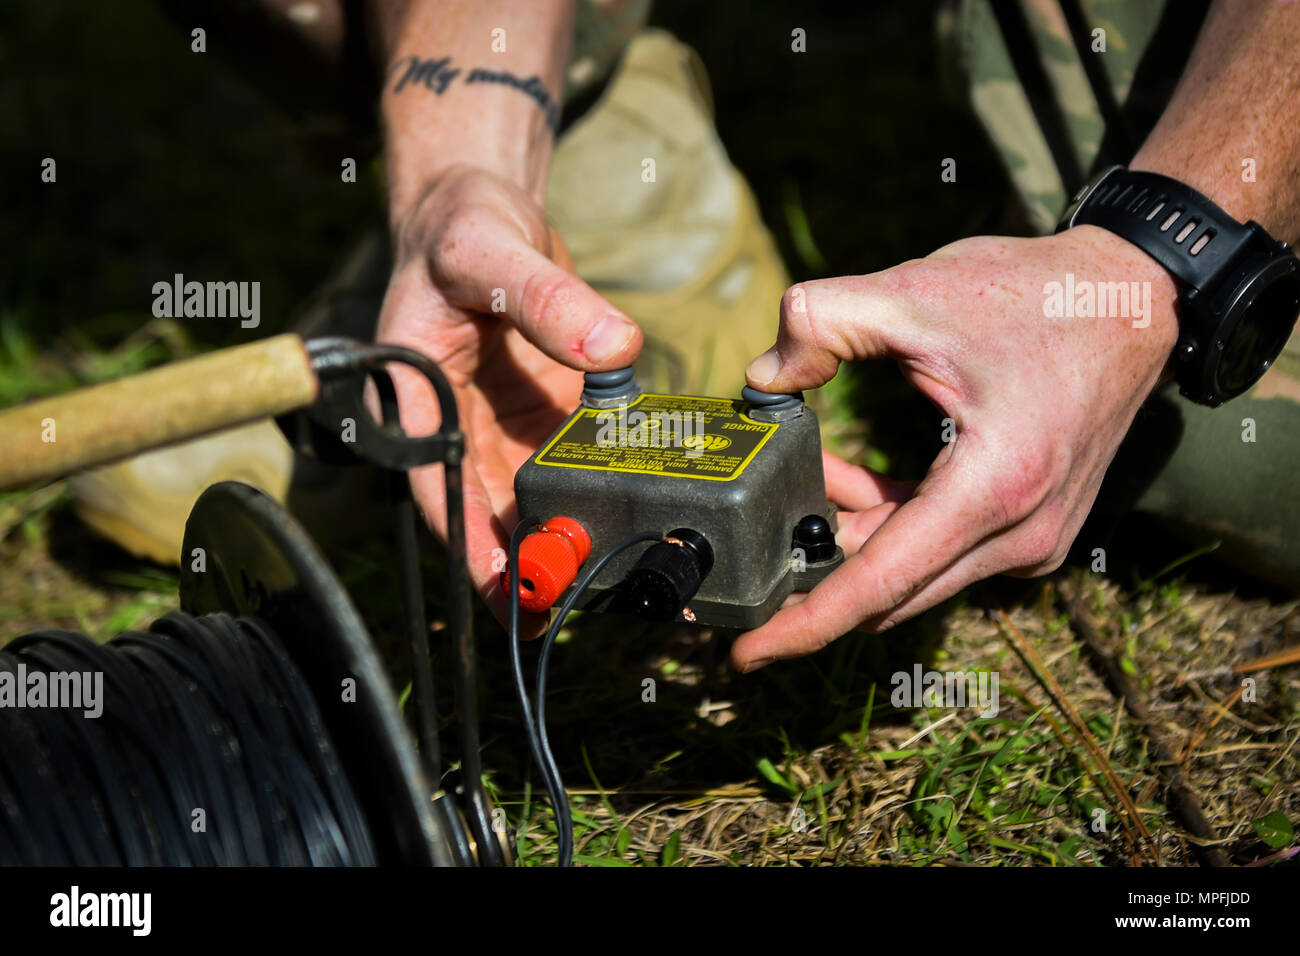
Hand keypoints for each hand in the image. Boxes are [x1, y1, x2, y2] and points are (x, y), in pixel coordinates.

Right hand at [376, 165, 641, 622]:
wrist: (485, 213)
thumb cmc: (461, 228)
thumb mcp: (489, 253)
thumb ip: (547, 299)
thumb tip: (614, 346)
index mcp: (416, 399)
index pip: (438, 486)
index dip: (472, 544)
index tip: (509, 589)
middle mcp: (458, 426)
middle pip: (489, 510)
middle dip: (527, 562)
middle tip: (568, 610)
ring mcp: (501, 428)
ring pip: (533, 498)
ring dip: (563, 540)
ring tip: (607, 587)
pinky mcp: (542, 417)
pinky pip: (571, 462)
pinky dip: (596, 492)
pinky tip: (632, 520)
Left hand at [731, 227, 1179, 671]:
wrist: (1133, 301)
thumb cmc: (1032, 297)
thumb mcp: (915, 293)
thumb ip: (822, 323)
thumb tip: (762, 380)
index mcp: (993, 489)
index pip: (878, 584)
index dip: (805, 625)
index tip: (746, 653)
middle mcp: (1020, 535)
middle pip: (889, 591)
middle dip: (814, 578)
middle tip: (749, 551)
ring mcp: (1033, 541)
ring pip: (911, 573)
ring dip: (851, 540)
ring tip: (805, 483)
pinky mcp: (1034, 532)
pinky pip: (940, 552)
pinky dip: (889, 526)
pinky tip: (852, 483)